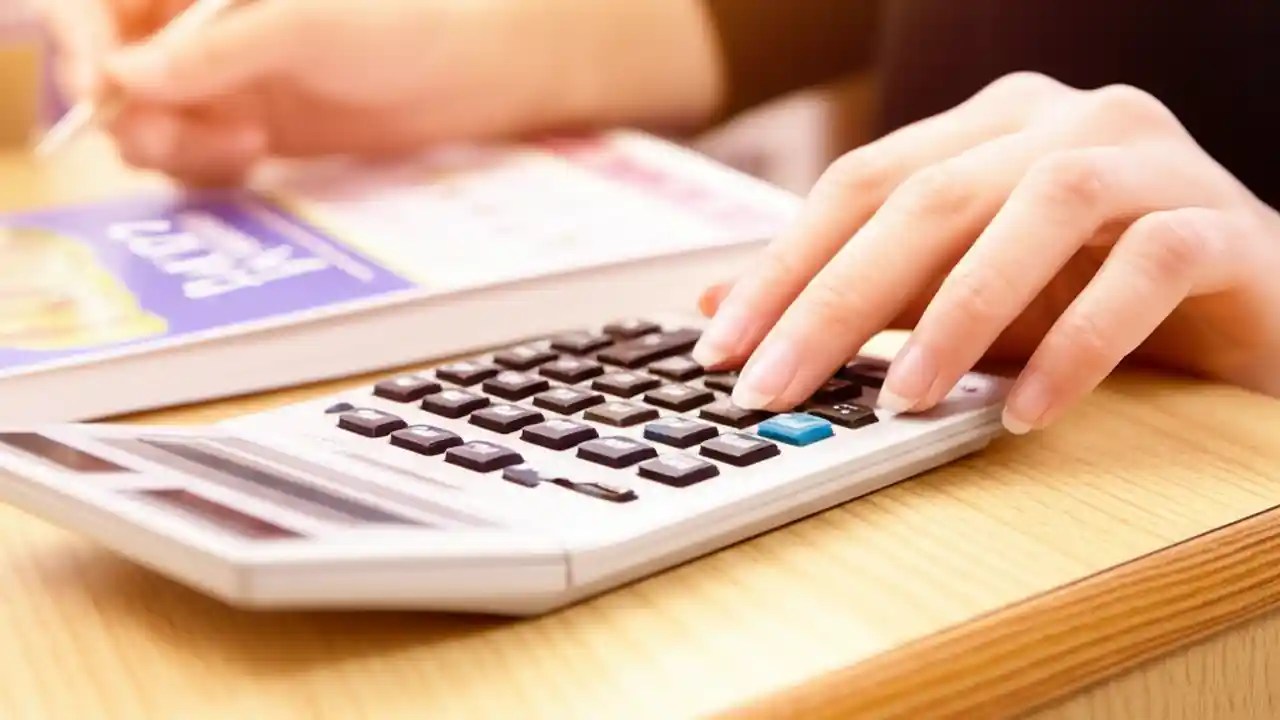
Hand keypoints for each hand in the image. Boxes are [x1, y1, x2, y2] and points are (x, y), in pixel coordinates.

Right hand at [41, 0, 723, 184]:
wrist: (476, 76)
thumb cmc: (407, 26)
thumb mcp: (310, 26)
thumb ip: (219, 49)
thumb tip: (132, 78)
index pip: (101, 2)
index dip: (85, 42)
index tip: (105, 87)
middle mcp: (198, 26)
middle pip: (112, 68)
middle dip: (132, 108)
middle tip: (182, 136)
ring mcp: (220, 78)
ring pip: (146, 119)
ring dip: (172, 143)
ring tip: (241, 145)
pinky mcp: (246, 125)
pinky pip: (190, 155)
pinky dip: (205, 166)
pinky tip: (253, 155)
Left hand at [691, 72, 1279, 432]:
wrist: (1247, 313)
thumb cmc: (1089, 297)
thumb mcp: (955, 297)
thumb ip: (859, 293)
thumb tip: (723, 308)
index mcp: (987, 127)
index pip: (861, 184)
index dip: (784, 266)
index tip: (723, 346)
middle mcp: (1064, 121)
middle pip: (930, 196)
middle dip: (839, 299)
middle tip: (777, 387)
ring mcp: (1149, 162)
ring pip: (1039, 211)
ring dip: (959, 314)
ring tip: (901, 403)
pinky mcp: (1222, 224)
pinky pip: (1145, 269)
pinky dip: (1080, 346)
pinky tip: (1027, 414)